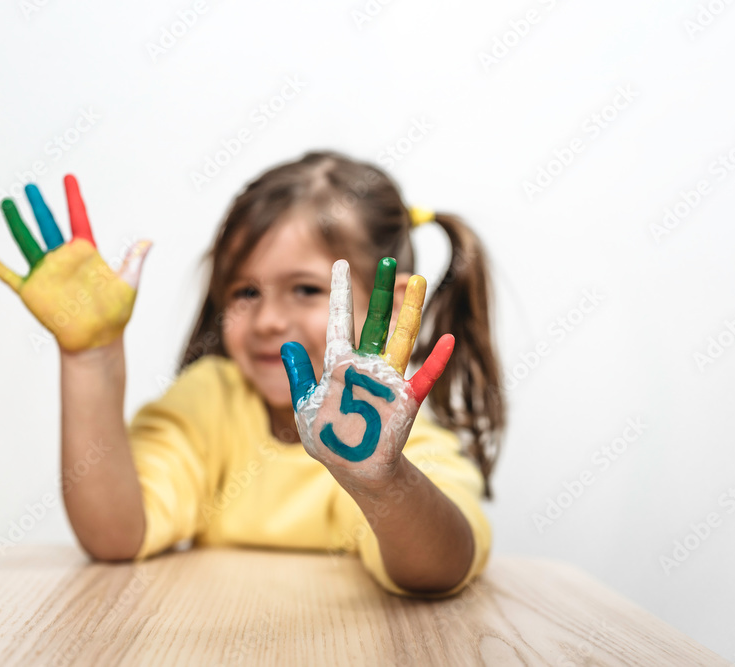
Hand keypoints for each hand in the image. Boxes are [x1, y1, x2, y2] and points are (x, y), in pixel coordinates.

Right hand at [0, 174, 151, 351]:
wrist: (97, 339)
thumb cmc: (115, 313)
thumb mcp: (128, 284)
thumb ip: (134, 261)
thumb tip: (148, 241)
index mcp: (86, 252)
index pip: (78, 218)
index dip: (73, 198)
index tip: (69, 178)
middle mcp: (63, 258)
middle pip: (47, 224)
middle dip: (38, 205)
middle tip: (29, 185)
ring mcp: (46, 273)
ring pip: (26, 242)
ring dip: (16, 224)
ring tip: (6, 203)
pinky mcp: (32, 292)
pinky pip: (12, 278)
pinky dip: (0, 269)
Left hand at [280, 258, 453, 492]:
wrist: (354, 469)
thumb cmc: (329, 439)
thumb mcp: (305, 406)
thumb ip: (299, 374)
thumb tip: (286, 343)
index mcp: (339, 364)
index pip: (339, 321)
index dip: (340, 292)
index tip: (340, 264)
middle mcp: (366, 365)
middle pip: (376, 320)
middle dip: (382, 291)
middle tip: (388, 260)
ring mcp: (387, 380)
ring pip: (401, 338)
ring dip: (411, 310)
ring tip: (419, 281)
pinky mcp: (405, 400)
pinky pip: (424, 378)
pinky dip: (435, 360)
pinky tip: (447, 340)